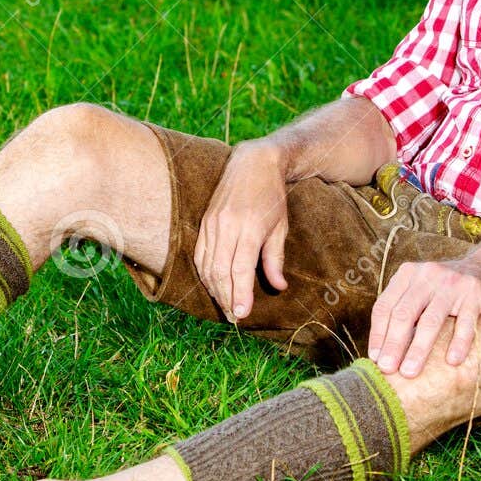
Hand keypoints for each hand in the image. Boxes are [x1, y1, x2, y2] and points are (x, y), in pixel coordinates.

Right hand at [193, 141, 289, 320]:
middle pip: (220, 272)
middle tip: (234, 317)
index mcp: (250, 228)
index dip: (240, 294)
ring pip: (207, 265)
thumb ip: (276, 259)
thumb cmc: (272, 196)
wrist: (253, 163)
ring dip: (214, 289)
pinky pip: (199, 254)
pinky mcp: (204, 222)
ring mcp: (213, 224)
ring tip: (225, 306)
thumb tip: (279, 287)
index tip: (242, 314)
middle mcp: (227, 226)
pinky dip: (205, 274)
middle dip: (226, 298)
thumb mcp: (280, 227)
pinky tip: (213, 286)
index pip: (240, 269)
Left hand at [368, 254, 480, 377]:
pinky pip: (465, 322)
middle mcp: (427, 276)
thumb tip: (381, 351)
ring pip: (431, 321)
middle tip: (387, 369)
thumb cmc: (447, 289)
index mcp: (407, 275)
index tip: (374, 359)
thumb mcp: (421, 290)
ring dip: (418, 349)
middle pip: (404, 314)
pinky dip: (458, 343)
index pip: (385, 306)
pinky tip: (452, 361)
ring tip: (410, 372)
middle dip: (393, 344)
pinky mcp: (475, 293)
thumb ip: (403, 310)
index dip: (377, 334)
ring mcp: (452, 283)